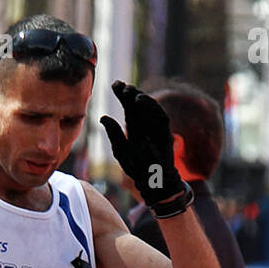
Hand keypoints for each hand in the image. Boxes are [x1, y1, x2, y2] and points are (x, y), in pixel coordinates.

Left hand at [100, 81, 182, 208]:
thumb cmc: (137, 169)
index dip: (122, 95)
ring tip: (130, 92)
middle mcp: (146, 125)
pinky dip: (152, 107)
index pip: (128, 108)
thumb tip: (103, 118)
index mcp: (135, 127)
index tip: (114, 85)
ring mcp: (156, 129)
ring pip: (150, 108)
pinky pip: (160, 117)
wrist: (153, 182)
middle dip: (130, 93)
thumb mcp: (121, 152)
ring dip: (141, 97)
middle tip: (120, 86)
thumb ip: (114, 135)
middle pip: (138, 105)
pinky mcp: (165, 133)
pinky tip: (141, 101)